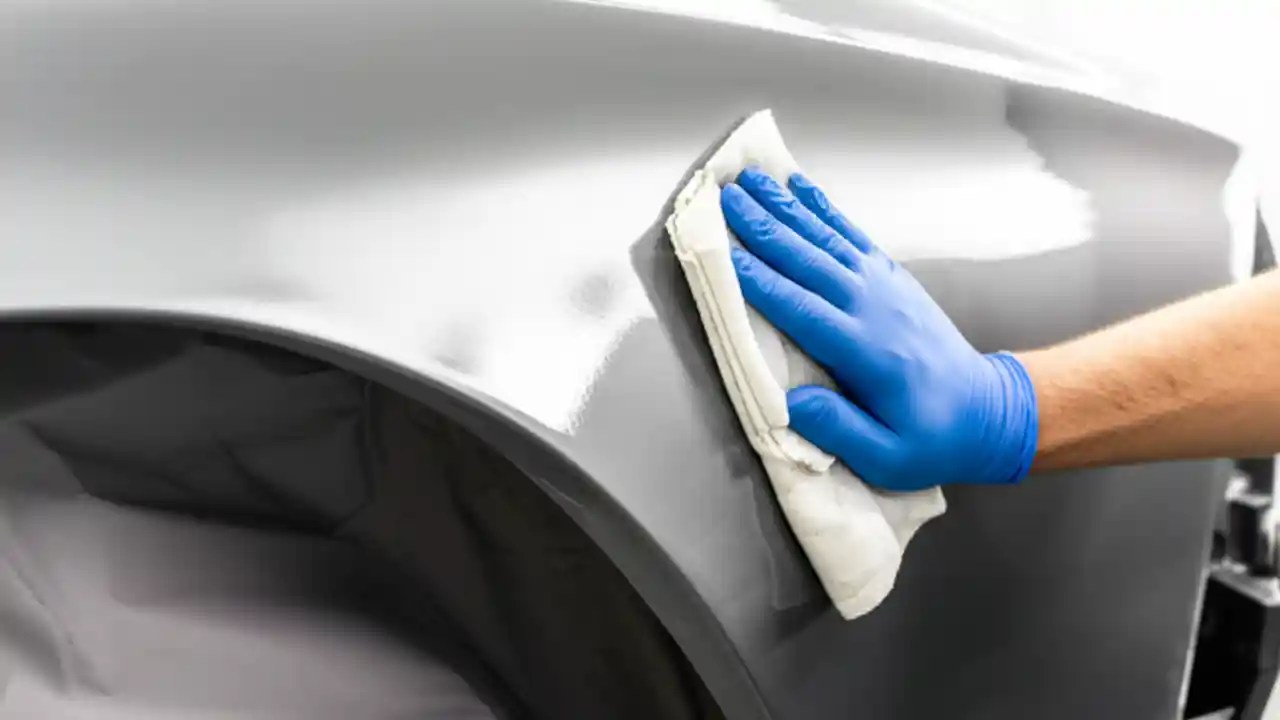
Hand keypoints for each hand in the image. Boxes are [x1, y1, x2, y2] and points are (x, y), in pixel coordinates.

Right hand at [722, 167, 1036, 490]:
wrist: (988, 411)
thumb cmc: (932, 438)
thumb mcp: (888, 456)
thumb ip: (839, 429)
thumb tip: (790, 402)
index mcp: (866, 352)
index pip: (802, 309)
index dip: (760, 281)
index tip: (724, 254)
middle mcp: (873, 308)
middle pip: (808, 261)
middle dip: (764, 227)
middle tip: (725, 198)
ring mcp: (883, 286)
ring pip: (825, 238)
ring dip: (785, 207)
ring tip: (750, 180)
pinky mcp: (890, 276)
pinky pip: (849, 234)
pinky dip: (822, 208)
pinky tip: (798, 187)